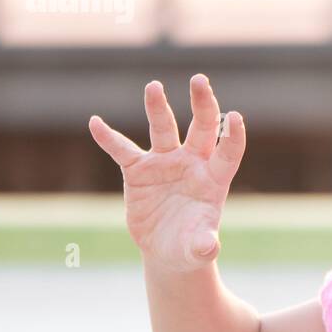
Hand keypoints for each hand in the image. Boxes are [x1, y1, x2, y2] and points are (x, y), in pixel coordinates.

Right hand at [88, 74, 245, 269]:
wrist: (168, 251)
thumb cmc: (191, 247)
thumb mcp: (198, 248)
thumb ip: (204, 244)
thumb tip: (210, 246)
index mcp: (213, 178)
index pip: (228, 151)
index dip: (232, 135)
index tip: (236, 116)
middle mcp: (192, 163)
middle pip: (201, 127)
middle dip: (202, 103)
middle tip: (199, 80)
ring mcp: (165, 163)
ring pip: (163, 129)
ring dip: (158, 108)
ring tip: (154, 86)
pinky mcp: (139, 171)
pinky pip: (122, 150)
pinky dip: (109, 138)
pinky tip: (95, 122)